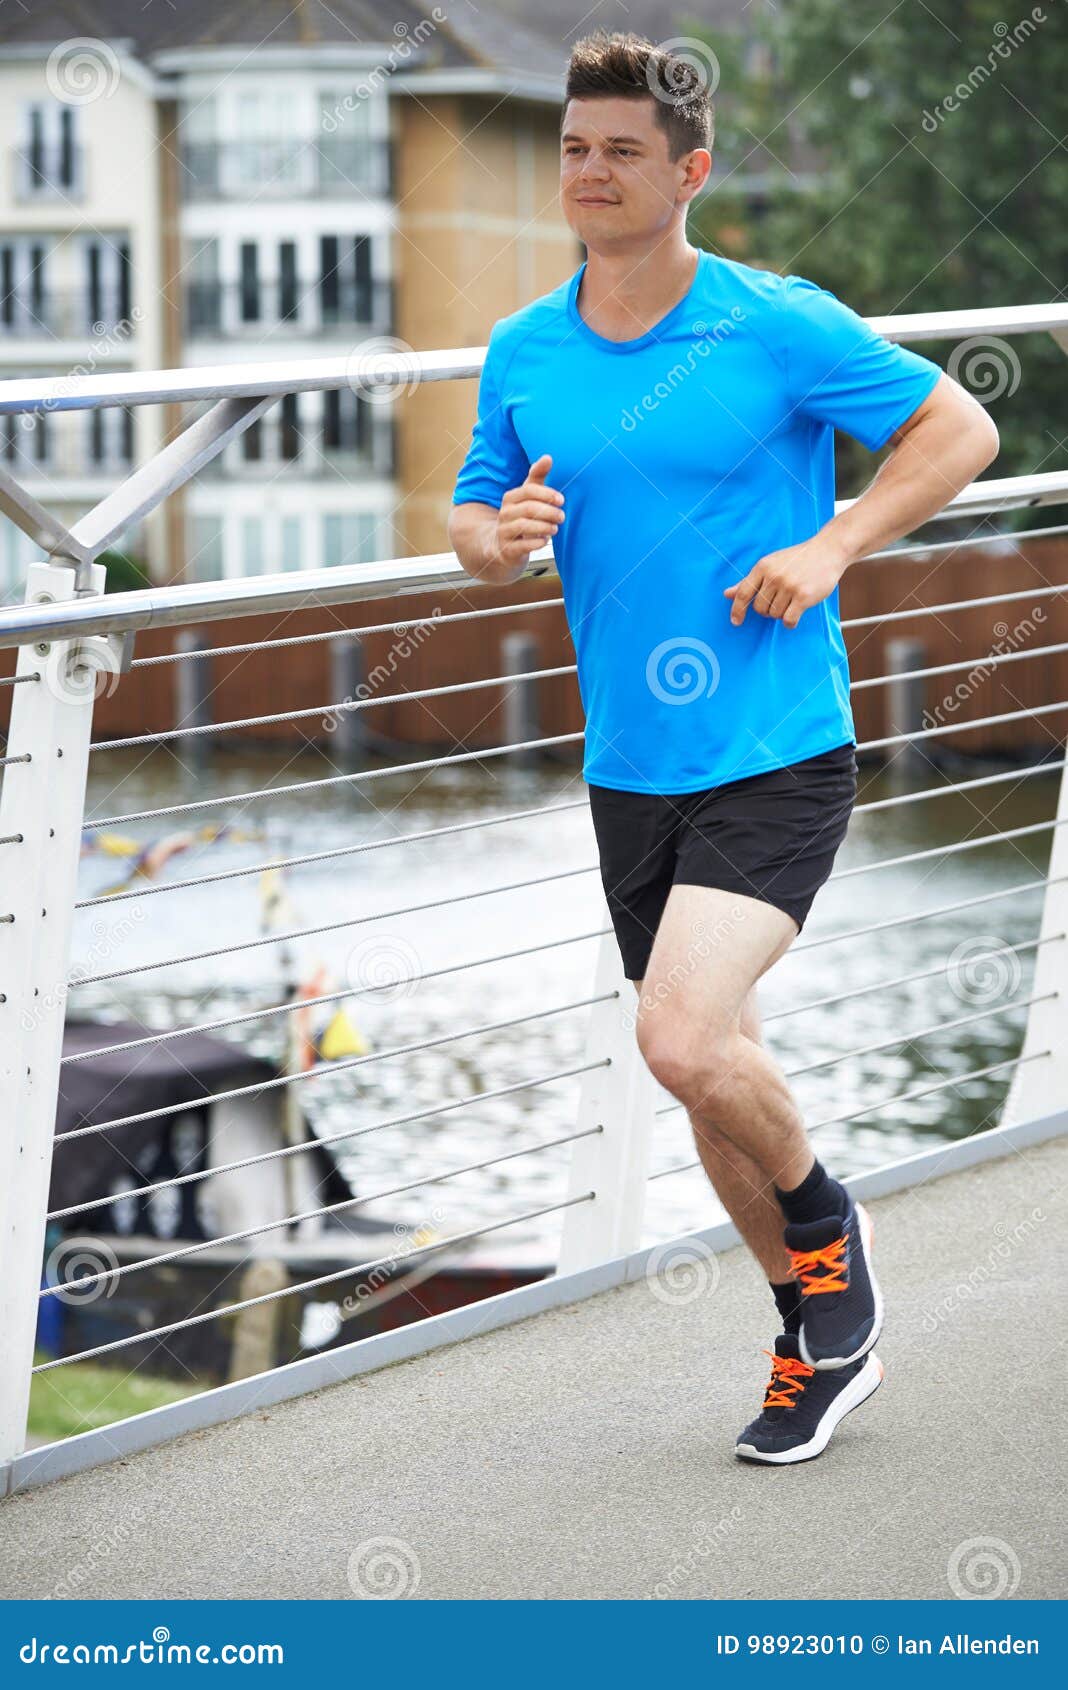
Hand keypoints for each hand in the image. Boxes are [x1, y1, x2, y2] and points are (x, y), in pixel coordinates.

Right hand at [490, 454, 564, 569]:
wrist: (501, 546)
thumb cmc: (520, 517)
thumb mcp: (528, 496)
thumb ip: (537, 477)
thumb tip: (548, 457)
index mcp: (510, 498)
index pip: (528, 490)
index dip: (547, 494)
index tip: (561, 500)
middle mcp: (505, 513)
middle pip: (528, 508)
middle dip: (549, 511)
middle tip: (562, 516)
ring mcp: (504, 531)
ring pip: (524, 526)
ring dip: (544, 527)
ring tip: (555, 528)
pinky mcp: (506, 549)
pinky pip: (521, 545)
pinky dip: (536, 542)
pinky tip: (545, 541)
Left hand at [723, 536, 849, 629]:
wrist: (828, 550)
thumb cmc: (798, 559)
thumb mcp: (771, 564)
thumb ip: (749, 581)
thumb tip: (727, 594)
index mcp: (763, 567)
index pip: (743, 593)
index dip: (737, 609)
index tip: (736, 621)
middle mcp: (773, 576)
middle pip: (759, 608)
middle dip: (767, 610)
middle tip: (780, 601)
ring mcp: (788, 586)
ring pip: (774, 615)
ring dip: (782, 613)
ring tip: (792, 601)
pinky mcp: (803, 596)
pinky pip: (788, 620)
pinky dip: (790, 622)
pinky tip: (796, 614)